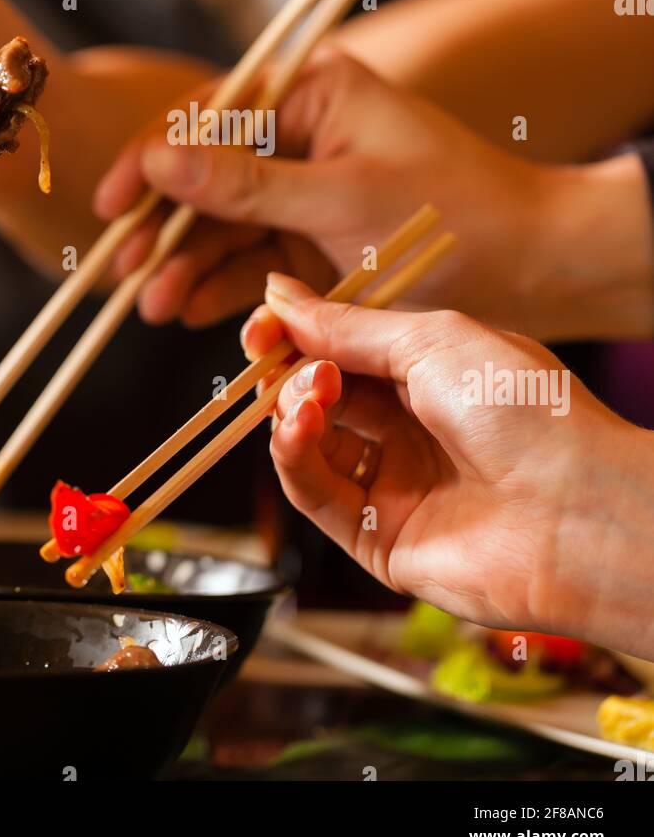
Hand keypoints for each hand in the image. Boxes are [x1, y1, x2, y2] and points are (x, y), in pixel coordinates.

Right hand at [95, 52, 653, 339]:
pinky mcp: (313, 241)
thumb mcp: (340, 196)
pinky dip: (224, 288)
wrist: (531, 268)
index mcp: (310, 92)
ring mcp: (304, 192)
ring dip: (188, 265)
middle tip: (127, 271)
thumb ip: (245, 185)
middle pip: (207, 178)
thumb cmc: (450, 211)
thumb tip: (156, 160)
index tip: (112, 206)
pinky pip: (253, 261)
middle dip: (166, 227)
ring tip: (155, 307)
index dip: (152, 161)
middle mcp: (300, 135)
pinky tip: (193, 312)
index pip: (209, 118)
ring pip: (225, 227)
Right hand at [252, 274, 653, 657]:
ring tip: (309, 396)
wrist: (575, 509)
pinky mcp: (379, 540)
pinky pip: (316, 496)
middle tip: (275, 354)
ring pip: (310, 444)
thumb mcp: (431, 340)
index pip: (342, 350)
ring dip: (291, 411)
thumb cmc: (525, 409)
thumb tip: (281, 296)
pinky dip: (293, 458)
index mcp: (431, 373)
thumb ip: (348, 326)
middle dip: (291, 370)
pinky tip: (298, 430)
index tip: (261, 325)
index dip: (298, 336)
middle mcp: (411, 428)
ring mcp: (395, 485)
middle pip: (320, 395)